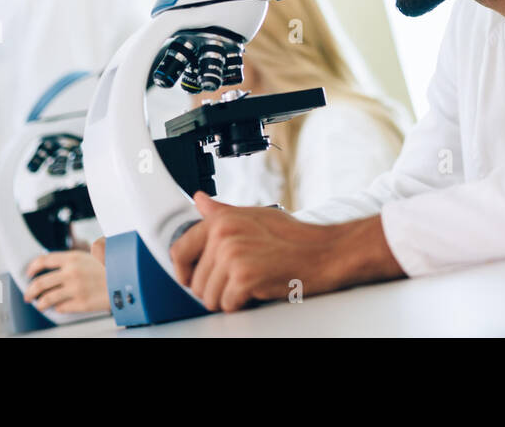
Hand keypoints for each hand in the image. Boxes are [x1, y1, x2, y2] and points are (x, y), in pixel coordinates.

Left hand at [24, 250, 109, 313]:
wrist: (126, 281)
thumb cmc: (110, 268)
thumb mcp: (91, 255)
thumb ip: (72, 259)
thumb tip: (54, 265)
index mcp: (73, 258)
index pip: (43, 261)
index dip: (32, 268)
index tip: (29, 274)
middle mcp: (71, 273)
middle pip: (40, 283)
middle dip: (30, 291)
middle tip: (28, 295)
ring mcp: (75, 289)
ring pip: (46, 299)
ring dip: (39, 303)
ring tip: (39, 305)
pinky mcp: (80, 303)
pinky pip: (61, 308)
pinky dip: (57, 308)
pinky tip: (59, 307)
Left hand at [169, 191, 401, 312]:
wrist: (325, 253)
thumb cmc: (295, 237)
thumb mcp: (256, 216)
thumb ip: (223, 212)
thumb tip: (199, 200)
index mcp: (223, 219)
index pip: (180, 249)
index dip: (183, 271)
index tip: (190, 278)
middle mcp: (223, 234)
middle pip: (194, 281)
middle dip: (214, 288)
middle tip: (238, 281)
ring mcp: (233, 255)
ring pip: (208, 296)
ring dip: (227, 299)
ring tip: (250, 284)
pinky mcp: (244, 277)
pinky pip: (227, 305)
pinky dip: (242, 305)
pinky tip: (258, 290)